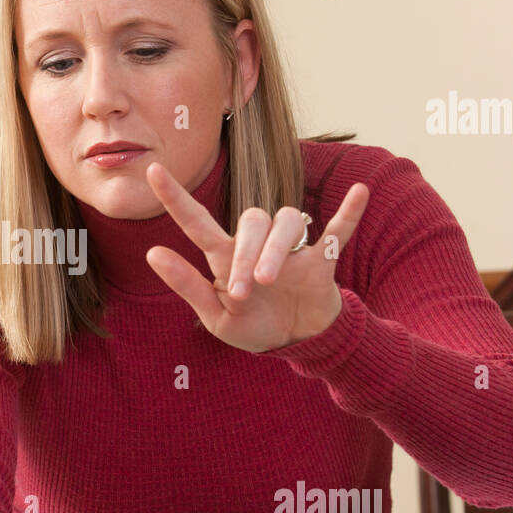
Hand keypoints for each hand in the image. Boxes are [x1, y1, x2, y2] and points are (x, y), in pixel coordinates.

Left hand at [143, 162, 368, 352]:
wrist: (295, 343)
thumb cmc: (251, 327)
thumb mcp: (215, 318)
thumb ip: (188, 286)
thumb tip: (152, 253)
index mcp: (225, 258)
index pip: (197, 222)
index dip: (175, 197)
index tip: (153, 169)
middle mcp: (256, 244)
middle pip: (251, 220)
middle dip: (245, 256)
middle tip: (243, 293)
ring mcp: (291, 248)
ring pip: (287, 222)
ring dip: (275, 250)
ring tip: (269, 281)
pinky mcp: (321, 260)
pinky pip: (337, 230)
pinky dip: (348, 213)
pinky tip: (360, 192)